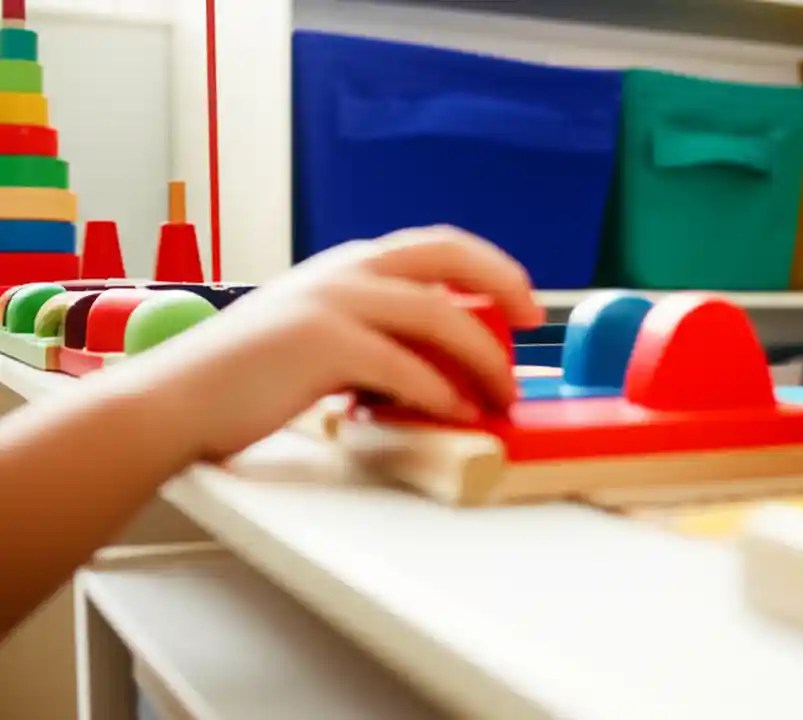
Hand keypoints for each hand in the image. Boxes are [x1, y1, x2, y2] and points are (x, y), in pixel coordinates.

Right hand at [97, 226, 543, 459]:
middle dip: (502, 281)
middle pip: (448, 255)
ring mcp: (333, 301)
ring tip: (501, 395)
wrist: (175, 400)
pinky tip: (458, 413)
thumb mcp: (316, 336)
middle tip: (534, 319)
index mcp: (347, 265)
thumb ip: (371, 336)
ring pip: (439, 316)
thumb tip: (435, 366)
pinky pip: (406, 367)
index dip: (488, 265)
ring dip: (483, 359)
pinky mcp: (321, 343)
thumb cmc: (246, 378)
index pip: (435, 244)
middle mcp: (345, 270)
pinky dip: (442, 393)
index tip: (520, 299)